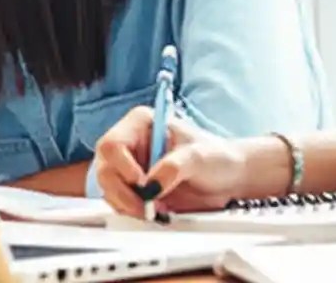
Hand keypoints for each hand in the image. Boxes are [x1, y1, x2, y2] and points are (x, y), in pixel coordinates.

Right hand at [93, 106, 247, 217]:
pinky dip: (130, 211)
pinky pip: (118, 202)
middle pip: (105, 168)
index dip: (123, 168)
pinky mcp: (133, 187)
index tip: (143, 184)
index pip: (113, 144)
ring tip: (152, 210)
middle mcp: (130, 143)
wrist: (230, 178)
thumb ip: (174, 167)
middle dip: (122, 192)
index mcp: (141, 124)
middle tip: (145, 206)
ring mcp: (129, 166)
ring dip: (126, 204)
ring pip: (108, 188)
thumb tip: (151, 185)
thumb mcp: (199, 157)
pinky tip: (151, 211)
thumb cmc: (217, 156)